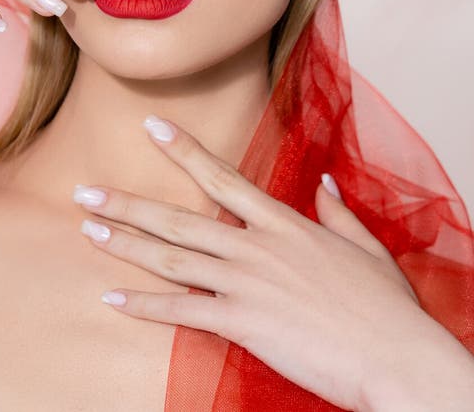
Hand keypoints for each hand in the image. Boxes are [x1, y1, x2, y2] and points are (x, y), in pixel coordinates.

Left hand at [73, 114, 428, 411]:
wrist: (396, 355)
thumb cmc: (386, 305)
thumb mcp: (366, 247)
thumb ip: (338, 213)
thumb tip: (326, 184)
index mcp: (284, 223)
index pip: (223, 176)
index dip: (184, 149)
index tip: (152, 126)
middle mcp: (257, 246)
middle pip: (179, 217)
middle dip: (127, 203)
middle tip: (85, 192)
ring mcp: (247, 284)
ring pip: (171, 258)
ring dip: (125, 244)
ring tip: (88, 232)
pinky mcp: (244, 324)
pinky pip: (181, 313)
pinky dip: (143, 305)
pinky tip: (112, 298)